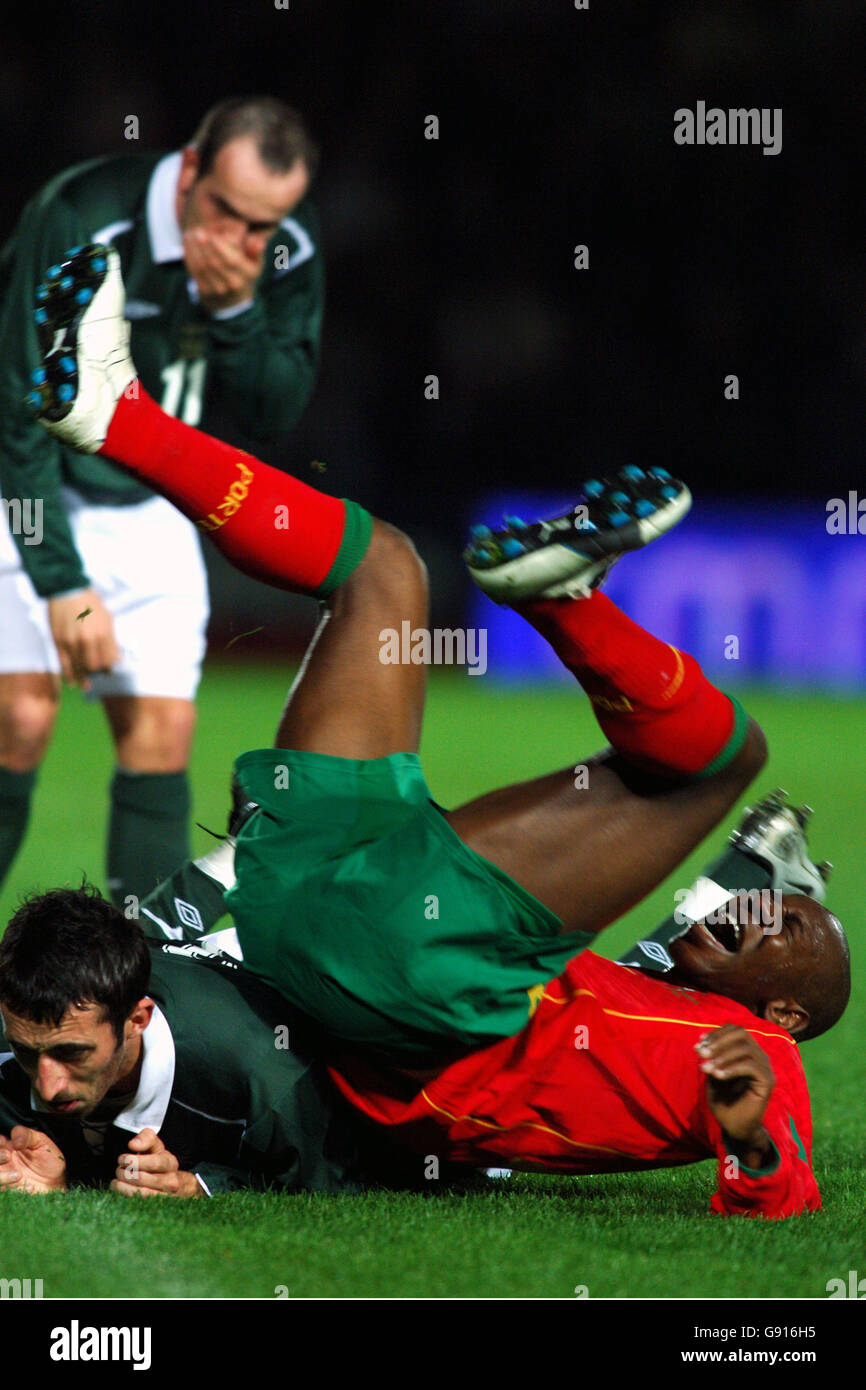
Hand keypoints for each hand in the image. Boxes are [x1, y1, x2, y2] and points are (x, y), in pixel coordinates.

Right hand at [0, 1126, 66, 1192]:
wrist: (57, 1180)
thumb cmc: (48, 1158)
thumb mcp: (41, 1142)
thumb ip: (27, 1136)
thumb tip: (16, 1140)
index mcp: (9, 1147)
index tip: (3, 1141)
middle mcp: (4, 1163)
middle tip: (8, 1156)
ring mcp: (6, 1178)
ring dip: (3, 1176)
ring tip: (19, 1175)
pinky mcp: (10, 1192)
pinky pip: (5, 1192)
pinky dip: (14, 1189)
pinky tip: (30, 1187)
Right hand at [48, 589, 119, 689]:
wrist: (68, 590)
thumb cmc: (90, 604)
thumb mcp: (107, 618)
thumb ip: (112, 640)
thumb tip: (117, 660)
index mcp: (104, 633)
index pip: (109, 660)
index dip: (110, 669)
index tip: (109, 673)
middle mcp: (88, 639)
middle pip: (95, 667)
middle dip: (97, 674)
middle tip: (97, 677)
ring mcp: (72, 642)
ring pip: (80, 668)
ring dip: (84, 679)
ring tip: (86, 685)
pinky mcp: (59, 642)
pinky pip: (65, 664)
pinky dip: (70, 675)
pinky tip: (73, 682)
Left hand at [111, 1128, 202, 1197]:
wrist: (176, 1185)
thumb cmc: (160, 1163)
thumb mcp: (156, 1147)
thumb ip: (146, 1138)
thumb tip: (133, 1144)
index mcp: (170, 1163)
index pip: (154, 1162)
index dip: (134, 1160)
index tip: (122, 1159)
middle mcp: (171, 1181)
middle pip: (142, 1178)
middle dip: (125, 1173)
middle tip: (119, 1170)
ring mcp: (165, 1198)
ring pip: (140, 1193)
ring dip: (122, 1186)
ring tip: (117, 1181)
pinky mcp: (157, 1209)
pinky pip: (138, 1205)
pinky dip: (125, 1196)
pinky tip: (120, 1190)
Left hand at [183, 228, 262, 311]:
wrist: (233, 299)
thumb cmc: (245, 272)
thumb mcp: (255, 261)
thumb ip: (255, 249)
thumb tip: (258, 242)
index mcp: (249, 274)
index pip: (232, 260)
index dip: (220, 248)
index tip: (211, 235)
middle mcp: (234, 284)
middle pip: (215, 263)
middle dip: (204, 246)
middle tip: (197, 231)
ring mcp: (219, 290)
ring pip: (202, 267)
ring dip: (194, 249)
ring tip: (190, 235)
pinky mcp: (206, 291)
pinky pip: (195, 272)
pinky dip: (190, 257)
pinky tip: (188, 245)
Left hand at [698, 1025, 774, 1163]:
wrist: (734, 1126)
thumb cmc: (723, 1100)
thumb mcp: (713, 1074)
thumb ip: (711, 1058)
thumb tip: (702, 1041)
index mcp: (747, 1051)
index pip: (733, 1031)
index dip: (715, 1034)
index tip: (698, 1045)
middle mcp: (758, 1056)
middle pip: (741, 1034)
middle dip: (718, 1041)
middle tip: (701, 1053)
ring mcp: (765, 1068)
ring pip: (745, 1049)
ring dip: (722, 1056)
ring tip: (706, 1068)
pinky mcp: (767, 1081)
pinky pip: (751, 1066)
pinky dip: (732, 1068)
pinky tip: (717, 1076)